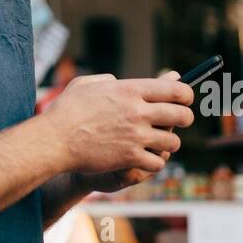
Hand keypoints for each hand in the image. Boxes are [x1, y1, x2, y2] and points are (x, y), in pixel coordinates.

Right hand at [47, 69, 193, 182]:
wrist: (55, 140)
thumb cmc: (66, 111)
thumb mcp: (85, 85)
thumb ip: (106, 80)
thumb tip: (120, 82)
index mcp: (129, 90)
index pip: (174, 89)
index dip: (186, 93)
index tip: (186, 98)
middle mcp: (137, 111)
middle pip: (181, 115)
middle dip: (185, 118)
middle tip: (182, 120)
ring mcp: (136, 136)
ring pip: (172, 141)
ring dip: (169, 142)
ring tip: (162, 142)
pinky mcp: (130, 158)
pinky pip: (158, 162)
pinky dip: (155, 162)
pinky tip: (148, 158)